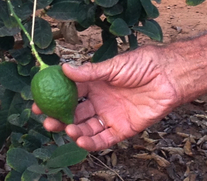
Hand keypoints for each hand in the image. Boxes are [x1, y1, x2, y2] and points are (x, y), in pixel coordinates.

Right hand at [31, 46, 183, 150]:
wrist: (169, 77)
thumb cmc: (143, 65)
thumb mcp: (114, 66)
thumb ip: (89, 72)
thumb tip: (63, 68)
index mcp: (95, 83)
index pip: (70, 92)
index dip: (54, 98)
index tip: (38, 102)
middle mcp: (100, 100)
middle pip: (75, 112)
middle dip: (60, 118)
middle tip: (47, 120)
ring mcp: (110, 115)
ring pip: (87, 127)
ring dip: (74, 131)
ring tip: (67, 129)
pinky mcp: (123, 129)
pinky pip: (103, 139)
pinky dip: (91, 142)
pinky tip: (81, 141)